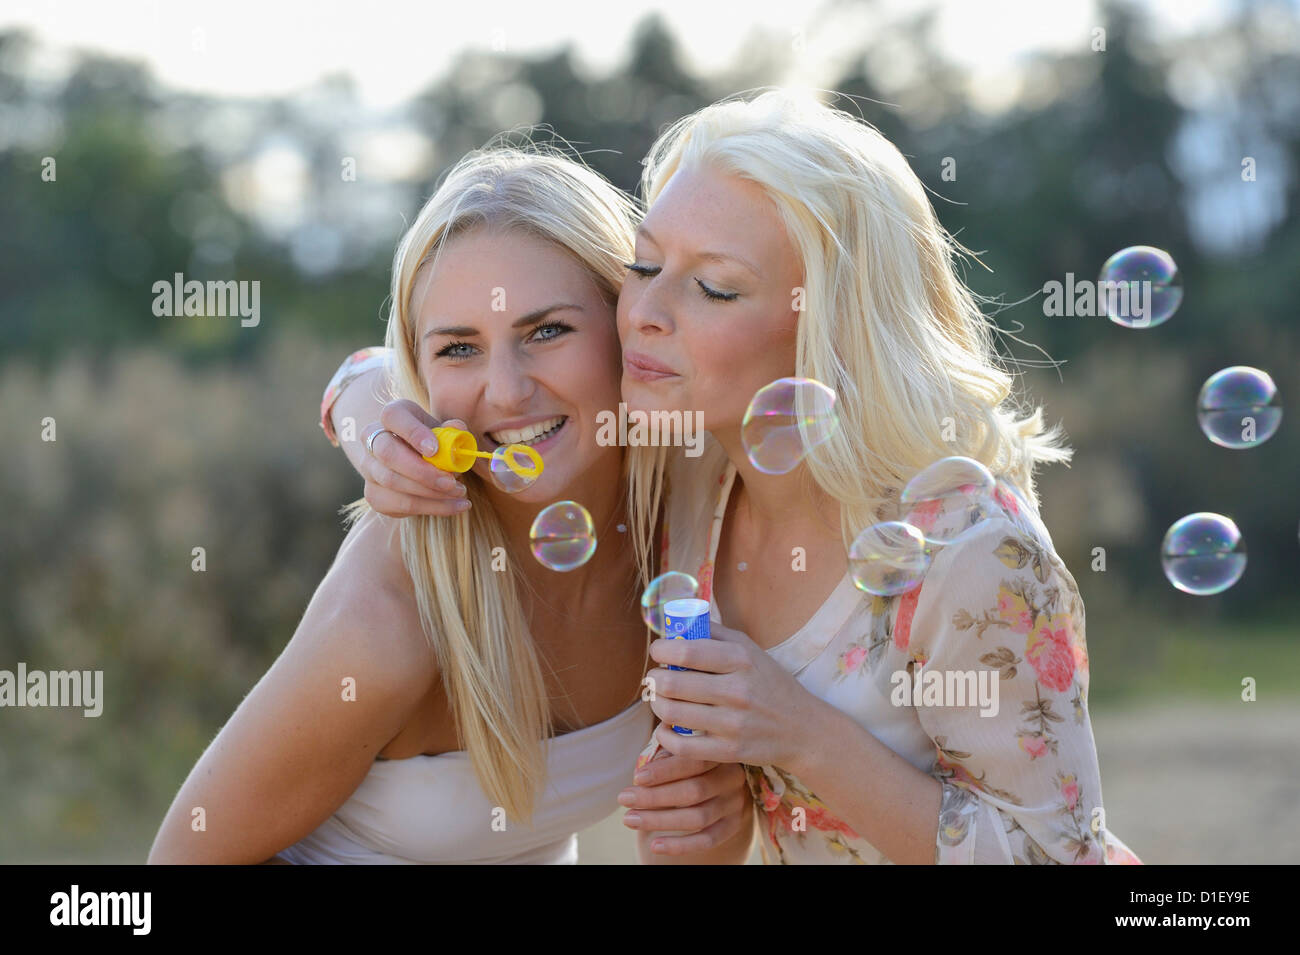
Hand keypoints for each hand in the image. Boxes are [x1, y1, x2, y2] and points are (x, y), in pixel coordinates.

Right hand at [358, 400, 472, 517]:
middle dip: (422, 472)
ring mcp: (369, 468)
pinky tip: (453, 506)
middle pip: (388, 454)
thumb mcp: (441, 429)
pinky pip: (398, 505)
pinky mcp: (373, 494)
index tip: (435, 450)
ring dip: (430, 494)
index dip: (414, 433)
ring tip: (460, 494)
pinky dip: (430, 508)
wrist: (406, 457)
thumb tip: (457, 428)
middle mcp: (372, 439)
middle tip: (452, 483)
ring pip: (393, 483)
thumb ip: (451, 429)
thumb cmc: (429, 439)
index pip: (394, 417)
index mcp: (391, 416)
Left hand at [618, 748, 750, 855]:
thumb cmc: (690, 765)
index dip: (664, 771)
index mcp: (719, 753)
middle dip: (654, 796)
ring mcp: (735, 803)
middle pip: (693, 791)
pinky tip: (655, 845)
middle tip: (624, 798)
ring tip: (629, 819)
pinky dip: (680, 845)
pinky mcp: (733, 825)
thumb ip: (668, 757)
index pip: (693, 762)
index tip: (637, 777)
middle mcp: (732, 778)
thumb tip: (642, 774)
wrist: (719, 787)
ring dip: (659, 820)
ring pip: (697, 818)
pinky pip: (707, 840)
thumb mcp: (683, 754)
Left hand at [645, 622, 829, 770]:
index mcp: (741, 659)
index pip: (686, 652)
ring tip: (660, 700)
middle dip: (654, 679)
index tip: (658, 651)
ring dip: (657, 705)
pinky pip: (682, 746)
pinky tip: (666, 728)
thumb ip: (715, 633)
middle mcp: (737, 690)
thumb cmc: (770, 684)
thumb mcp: (750, 650)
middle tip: (655, 678)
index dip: (661, 650)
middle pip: (673, 684)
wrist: (803, 729)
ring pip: (673, 714)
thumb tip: (678, 622)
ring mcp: (733, 723)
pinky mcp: (730, 751)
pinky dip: (665, 735)